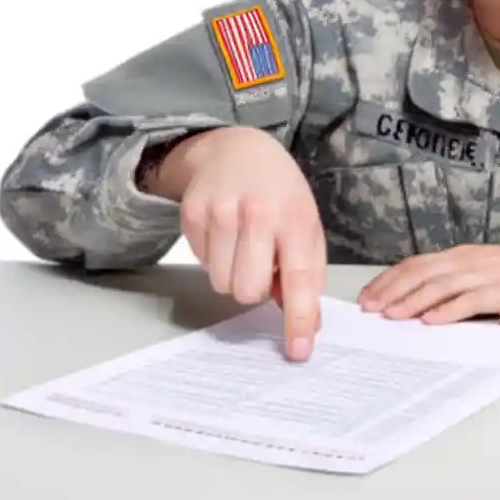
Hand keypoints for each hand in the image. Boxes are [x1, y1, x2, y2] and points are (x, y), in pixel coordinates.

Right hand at [151, 126, 326, 360]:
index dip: (298, 319)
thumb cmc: (279, 193)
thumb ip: (308, 273)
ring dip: (234, 275)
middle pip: (248, 290)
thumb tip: (306, 323)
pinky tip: (225, 233)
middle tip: (262, 264)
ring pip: (221, 283)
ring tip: (243, 246)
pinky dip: (214, 258)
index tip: (298, 351)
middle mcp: (256, 213)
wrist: (236, 149)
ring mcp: (219, 211)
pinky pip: (202, 264)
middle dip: (255, 289)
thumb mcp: (306, 224)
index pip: (298, 278)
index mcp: (293, 218)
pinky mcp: (191, 213)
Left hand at [356, 237, 499, 323]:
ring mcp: (488, 274)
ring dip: (411, 301)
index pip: (418, 264)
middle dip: (391, 290)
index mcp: (466, 256)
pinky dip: (447, 311)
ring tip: (389, 316)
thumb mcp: (493, 280)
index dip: (390, 279)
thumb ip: (464, 293)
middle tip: (368, 308)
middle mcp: (471, 260)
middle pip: (420, 272)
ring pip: (439, 285)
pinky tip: (429, 321)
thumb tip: (432, 313)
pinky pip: (469, 301)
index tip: (369, 295)